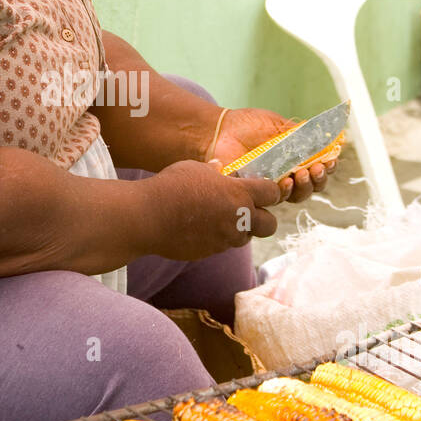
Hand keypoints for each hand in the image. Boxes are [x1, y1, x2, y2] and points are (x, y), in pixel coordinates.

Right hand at [142, 158, 282, 261]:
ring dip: (238, 229)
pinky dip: (216, 238)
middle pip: (270, 225)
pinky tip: (198, 227)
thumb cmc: (170, 186)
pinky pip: (222, 245)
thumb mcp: (194, 169)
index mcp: (239, 193)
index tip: (262, 190)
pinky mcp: (211, 252)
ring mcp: (225, 239)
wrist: (148, 217)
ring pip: (245, 237)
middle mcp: (238, 218)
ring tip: (218, 217)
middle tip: (248, 211)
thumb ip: (213, 171)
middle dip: (264, 218)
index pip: (273, 193)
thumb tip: (219, 168)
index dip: (271, 191)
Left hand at [210, 107, 335, 203]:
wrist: (221, 130)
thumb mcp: (278, 125)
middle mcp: (287, 173)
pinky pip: (276, 198)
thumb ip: (301, 134)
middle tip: (317, 169)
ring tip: (303, 174)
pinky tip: (285, 181)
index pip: (318, 167)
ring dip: (305, 187)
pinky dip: (284, 191)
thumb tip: (328, 136)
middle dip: (319, 179)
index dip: (329, 167)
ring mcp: (273, 185)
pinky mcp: (258, 192)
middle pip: (312, 186)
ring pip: (297, 195)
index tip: (332, 160)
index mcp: (295, 157)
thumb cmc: (248, 125)